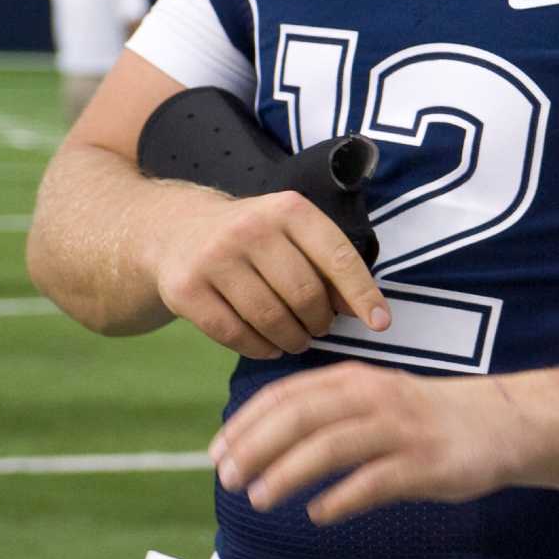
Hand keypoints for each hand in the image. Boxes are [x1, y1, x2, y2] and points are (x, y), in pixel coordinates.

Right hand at [137, 188, 389, 358]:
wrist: (177, 229)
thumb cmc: (255, 239)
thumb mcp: (294, 233)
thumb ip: (330, 265)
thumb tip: (368, 312)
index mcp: (289, 210)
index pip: (338, 257)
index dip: (363, 295)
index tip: (381, 323)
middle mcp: (251, 229)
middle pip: (304, 294)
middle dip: (320, 322)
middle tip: (320, 329)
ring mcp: (213, 258)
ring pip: (270, 318)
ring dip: (292, 340)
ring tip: (298, 340)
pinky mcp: (185, 289)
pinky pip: (234, 334)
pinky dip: (259, 348)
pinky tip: (268, 347)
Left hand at [210, 362, 521, 524]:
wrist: (504, 423)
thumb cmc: (428, 416)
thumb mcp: (375, 398)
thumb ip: (327, 411)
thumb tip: (260, 443)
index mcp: (358, 380)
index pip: (289, 394)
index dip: (247, 423)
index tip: (218, 452)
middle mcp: (376, 398)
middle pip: (303, 416)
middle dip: (257, 447)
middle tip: (228, 479)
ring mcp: (402, 430)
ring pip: (333, 445)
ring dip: (289, 472)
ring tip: (260, 498)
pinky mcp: (425, 464)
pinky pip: (374, 481)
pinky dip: (341, 498)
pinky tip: (319, 514)